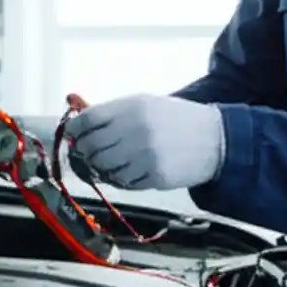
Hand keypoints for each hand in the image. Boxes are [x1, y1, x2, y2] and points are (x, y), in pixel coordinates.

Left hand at [63, 94, 223, 190]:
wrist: (214, 138)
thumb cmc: (175, 119)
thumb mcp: (146, 103)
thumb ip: (114, 113)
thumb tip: (79, 126)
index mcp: (132, 108)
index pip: (88, 120)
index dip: (74, 130)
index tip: (72, 136)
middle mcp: (136, 131)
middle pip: (91, 147)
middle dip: (85, 152)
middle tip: (88, 153)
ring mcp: (145, 156)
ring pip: (104, 169)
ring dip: (101, 168)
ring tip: (110, 162)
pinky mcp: (154, 177)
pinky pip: (123, 183)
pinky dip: (119, 179)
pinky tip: (128, 171)